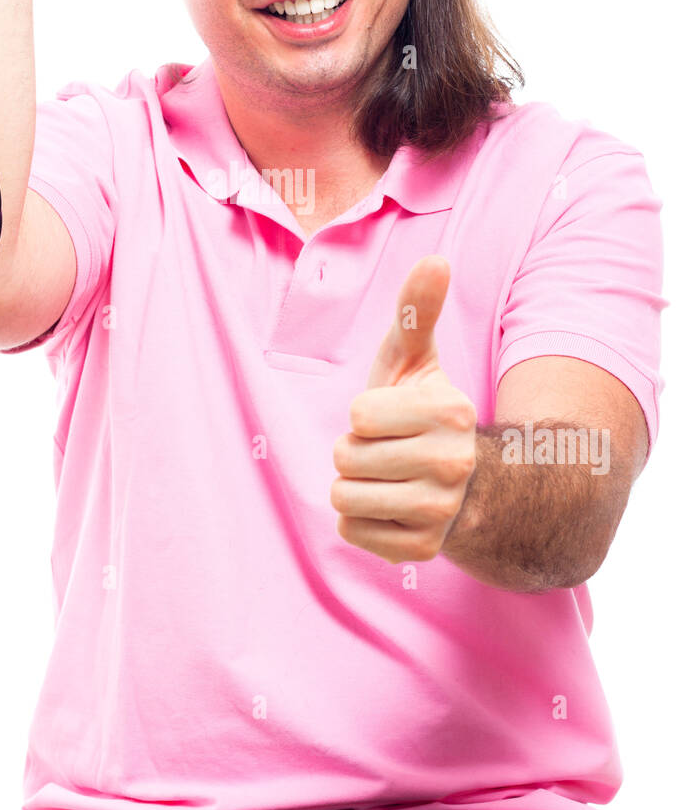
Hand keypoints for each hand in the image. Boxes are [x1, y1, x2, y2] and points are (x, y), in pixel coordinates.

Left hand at [330, 255, 477, 563]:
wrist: (466, 486)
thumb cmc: (422, 412)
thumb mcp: (418, 360)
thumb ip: (417, 310)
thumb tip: (435, 258)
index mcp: (450, 413)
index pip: (358, 415)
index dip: (364, 414)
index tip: (392, 419)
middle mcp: (452, 465)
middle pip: (346, 457)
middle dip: (355, 451)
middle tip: (388, 451)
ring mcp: (439, 513)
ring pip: (343, 496)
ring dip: (353, 485)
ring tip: (387, 478)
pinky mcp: (420, 550)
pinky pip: (350, 530)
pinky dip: (359, 519)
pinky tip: (389, 508)